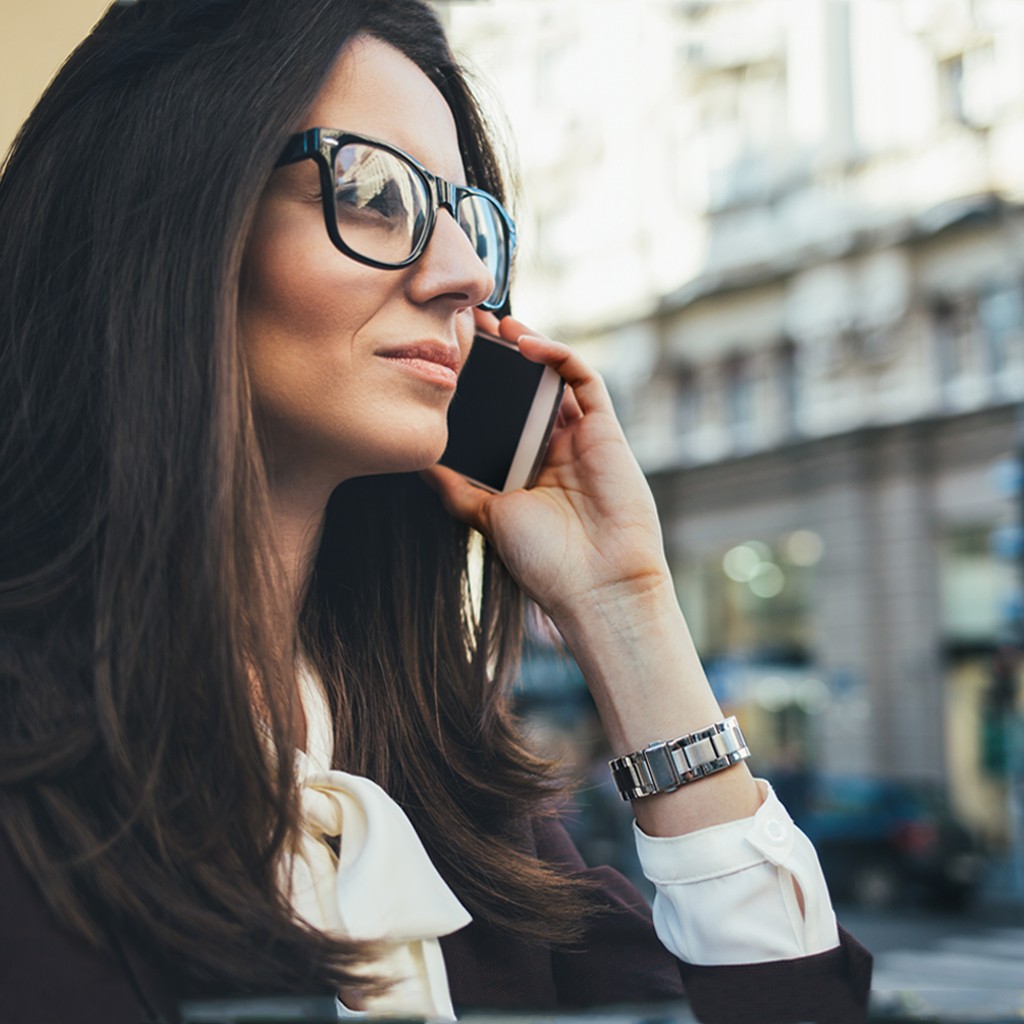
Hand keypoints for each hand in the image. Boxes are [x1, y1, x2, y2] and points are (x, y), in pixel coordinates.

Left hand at [424, 312, 671, 627]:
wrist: (596, 586)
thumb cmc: (544, 562)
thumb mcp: (486, 517)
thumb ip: (455, 488)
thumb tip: (418, 463)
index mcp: (525, 468)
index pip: (500, 414)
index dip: (478, 385)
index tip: (448, 360)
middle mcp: (553, 447)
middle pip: (524, 388)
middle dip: (498, 356)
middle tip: (466, 327)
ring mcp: (581, 437)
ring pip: (554, 375)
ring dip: (527, 344)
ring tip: (492, 323)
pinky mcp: (606, 430)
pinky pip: (584, 379)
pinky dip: (558, 354)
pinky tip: (526, 343)